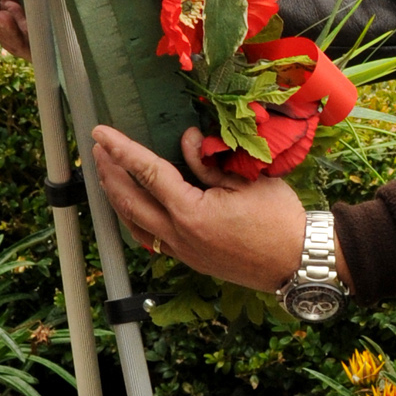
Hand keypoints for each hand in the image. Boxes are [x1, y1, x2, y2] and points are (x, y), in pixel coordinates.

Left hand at [92, 125, 318, 291]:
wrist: (298, 261)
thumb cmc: (280, 219)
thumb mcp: (246, 180)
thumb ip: (207, 163)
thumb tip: (185, 140)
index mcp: (192, 212)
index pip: (147, 172)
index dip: (121, 150)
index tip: (101, 134)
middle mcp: (179, 235)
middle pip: (130, 201)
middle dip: (109, 173)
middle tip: (98, 149)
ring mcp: (183, 251)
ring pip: (134, 225)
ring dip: (117, 198)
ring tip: (108, 176)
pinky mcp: (190, 260)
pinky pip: (150, 239)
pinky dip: (134, 220)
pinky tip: (134, 208)